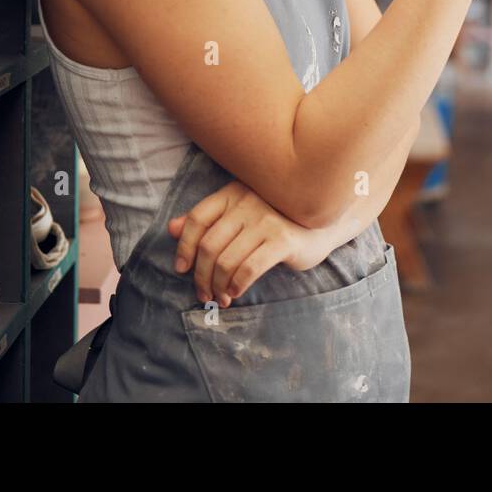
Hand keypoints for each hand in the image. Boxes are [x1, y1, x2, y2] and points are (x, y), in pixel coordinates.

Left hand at [167, 180, 332, 306]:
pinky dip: (236, 285)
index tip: (181, 268)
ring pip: (227, 261)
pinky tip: (236, 292)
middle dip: (201, 276)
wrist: (321, 225)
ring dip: (218, 286)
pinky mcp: (282, 240)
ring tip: (220, 297)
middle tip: (203, 293)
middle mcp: (247, 202)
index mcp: (233, 193)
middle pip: (209, 245)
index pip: (197, 218)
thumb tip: (171, 228)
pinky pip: (248, 269)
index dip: (184, 246)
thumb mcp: (239, 215)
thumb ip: (208, 220)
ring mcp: (265, 220)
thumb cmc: (275, 221)